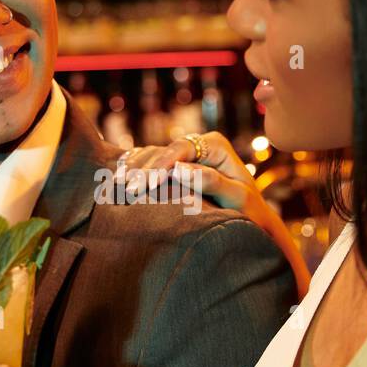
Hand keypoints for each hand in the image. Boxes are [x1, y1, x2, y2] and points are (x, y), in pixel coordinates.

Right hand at [122, 132, 310, 296]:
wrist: (252, 221)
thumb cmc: (249, 212)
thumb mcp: (237, 198)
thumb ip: (211, 182)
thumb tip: (179, 169)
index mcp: (215, 145)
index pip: (181, 149)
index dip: (161, 165)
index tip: (146, 184)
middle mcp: (198, 144)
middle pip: (162, 151)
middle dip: (142, 170)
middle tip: (125, 190)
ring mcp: (184, 155)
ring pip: (151, 156)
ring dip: (132, 170)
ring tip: (114, 187)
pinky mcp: (174, 167)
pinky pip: (148, 163)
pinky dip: (132, 172)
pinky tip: (116, 182)